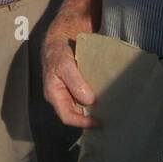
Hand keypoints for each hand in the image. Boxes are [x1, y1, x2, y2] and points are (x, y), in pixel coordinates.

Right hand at [41, 14, 98, 128]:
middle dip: (89, 118)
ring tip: (108, 110)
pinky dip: (94, 100)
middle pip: (75, 114)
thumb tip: (89, 101)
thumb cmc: (59, 52)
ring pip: (80, 107)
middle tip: (107, 118)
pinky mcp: (74, 87)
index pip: (67, 116)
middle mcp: (60, 97)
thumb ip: (75, 83)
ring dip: (92, 110)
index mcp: (54, 95)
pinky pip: (84, 98)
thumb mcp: (65, 65)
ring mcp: (67, 93)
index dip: (82, 122)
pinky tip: (105, 99)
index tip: (99, 122)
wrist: (59, 39)